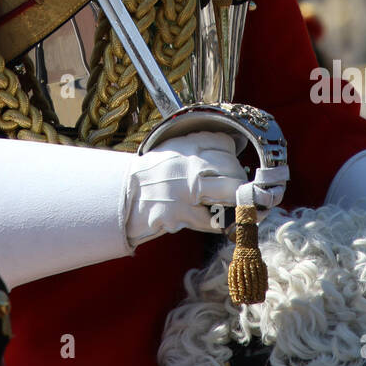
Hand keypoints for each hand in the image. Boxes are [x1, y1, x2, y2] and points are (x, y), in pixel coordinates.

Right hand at [124, 131, 248, 247]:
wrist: (123, 196)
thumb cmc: (149, 174)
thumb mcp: (170, 150)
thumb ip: (197, 147)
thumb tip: (230, 149)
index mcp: (185, 146)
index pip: (224, 144)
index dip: (233, 155)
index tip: (233, 164)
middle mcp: (189, 165)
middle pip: (232, 168)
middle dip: (241, 179)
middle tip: (240, 187)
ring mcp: (187, 191)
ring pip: (230, 192)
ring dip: (241, 200)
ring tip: (242, 204)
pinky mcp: (182, 215)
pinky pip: (216, 219)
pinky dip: (226, 221)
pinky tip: (228, 221)